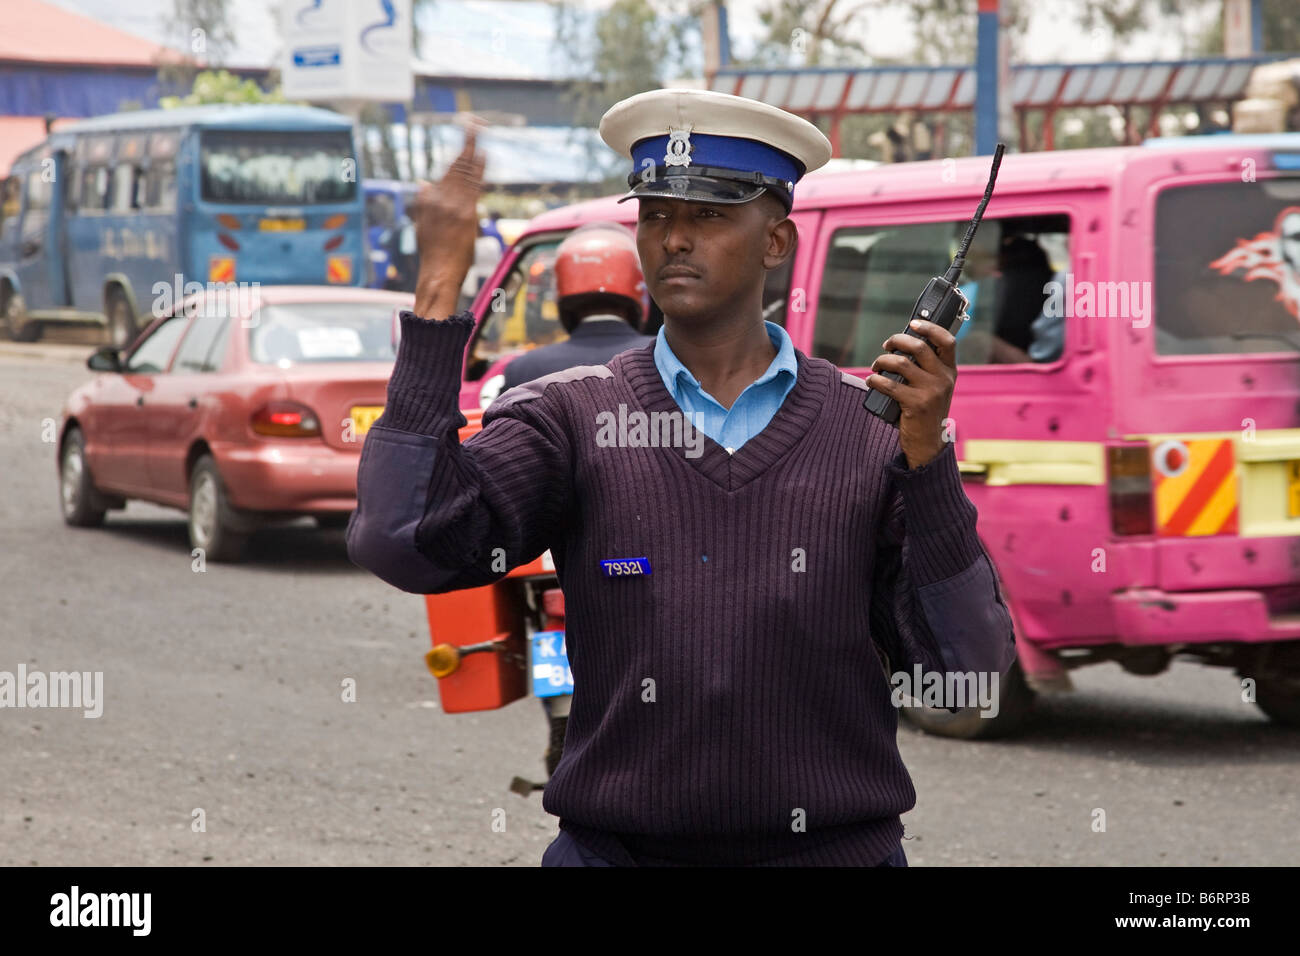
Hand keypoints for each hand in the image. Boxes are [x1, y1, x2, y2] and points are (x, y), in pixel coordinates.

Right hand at [410, 120, 485, 319]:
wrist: (438, 273)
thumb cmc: (434, 253)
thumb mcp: (423, 224)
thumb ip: (425, 202)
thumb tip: (423, 181)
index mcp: (429, 199)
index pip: (448, 172)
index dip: (459, 155)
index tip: (467, 141)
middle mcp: (439, 198)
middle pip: (455, 166)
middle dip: (466, 144)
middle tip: (474, 124)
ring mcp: (453, 205)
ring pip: (464, 172)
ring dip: (473, 151)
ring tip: (480, 132)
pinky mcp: (465, 214)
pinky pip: (473, 186)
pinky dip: (477, 169)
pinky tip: (482, 155)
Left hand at [867, 318, 956, 468]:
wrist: (929, 444)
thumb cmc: (927, 411)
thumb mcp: (936, 388)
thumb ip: (927, 368)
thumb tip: (903, 345)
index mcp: (950, 371)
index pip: (947, 341)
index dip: (930, 328)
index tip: (913, 323)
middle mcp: (943, 379)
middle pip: (919, 347)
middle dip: (897, 341)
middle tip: (886, 346)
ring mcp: (931, 392)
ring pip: (901, 363)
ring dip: (882, 361)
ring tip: (876, 366)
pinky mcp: (915, 404)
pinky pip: (889, 384)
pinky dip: (876, 380)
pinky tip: (872, 381)